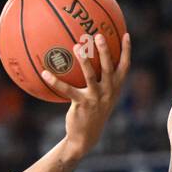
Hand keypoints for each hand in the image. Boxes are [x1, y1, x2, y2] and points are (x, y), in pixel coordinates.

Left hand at [39, 32, 130, 157]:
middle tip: (98, 35)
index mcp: (116, 88)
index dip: (127, 50)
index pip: (125, 66)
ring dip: (84, 60)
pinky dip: (55, 81)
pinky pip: (67, 90)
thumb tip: (92, 61)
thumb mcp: (102, 97)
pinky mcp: (82, 104)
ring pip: (91, 75)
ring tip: (76, 46)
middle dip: (105, 50)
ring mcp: (96, 98)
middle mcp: (109, 91)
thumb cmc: (93, 112)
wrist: (86, 136)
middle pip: (109, 67)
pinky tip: (45, 72)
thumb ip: (102, 81)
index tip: (126, 34)